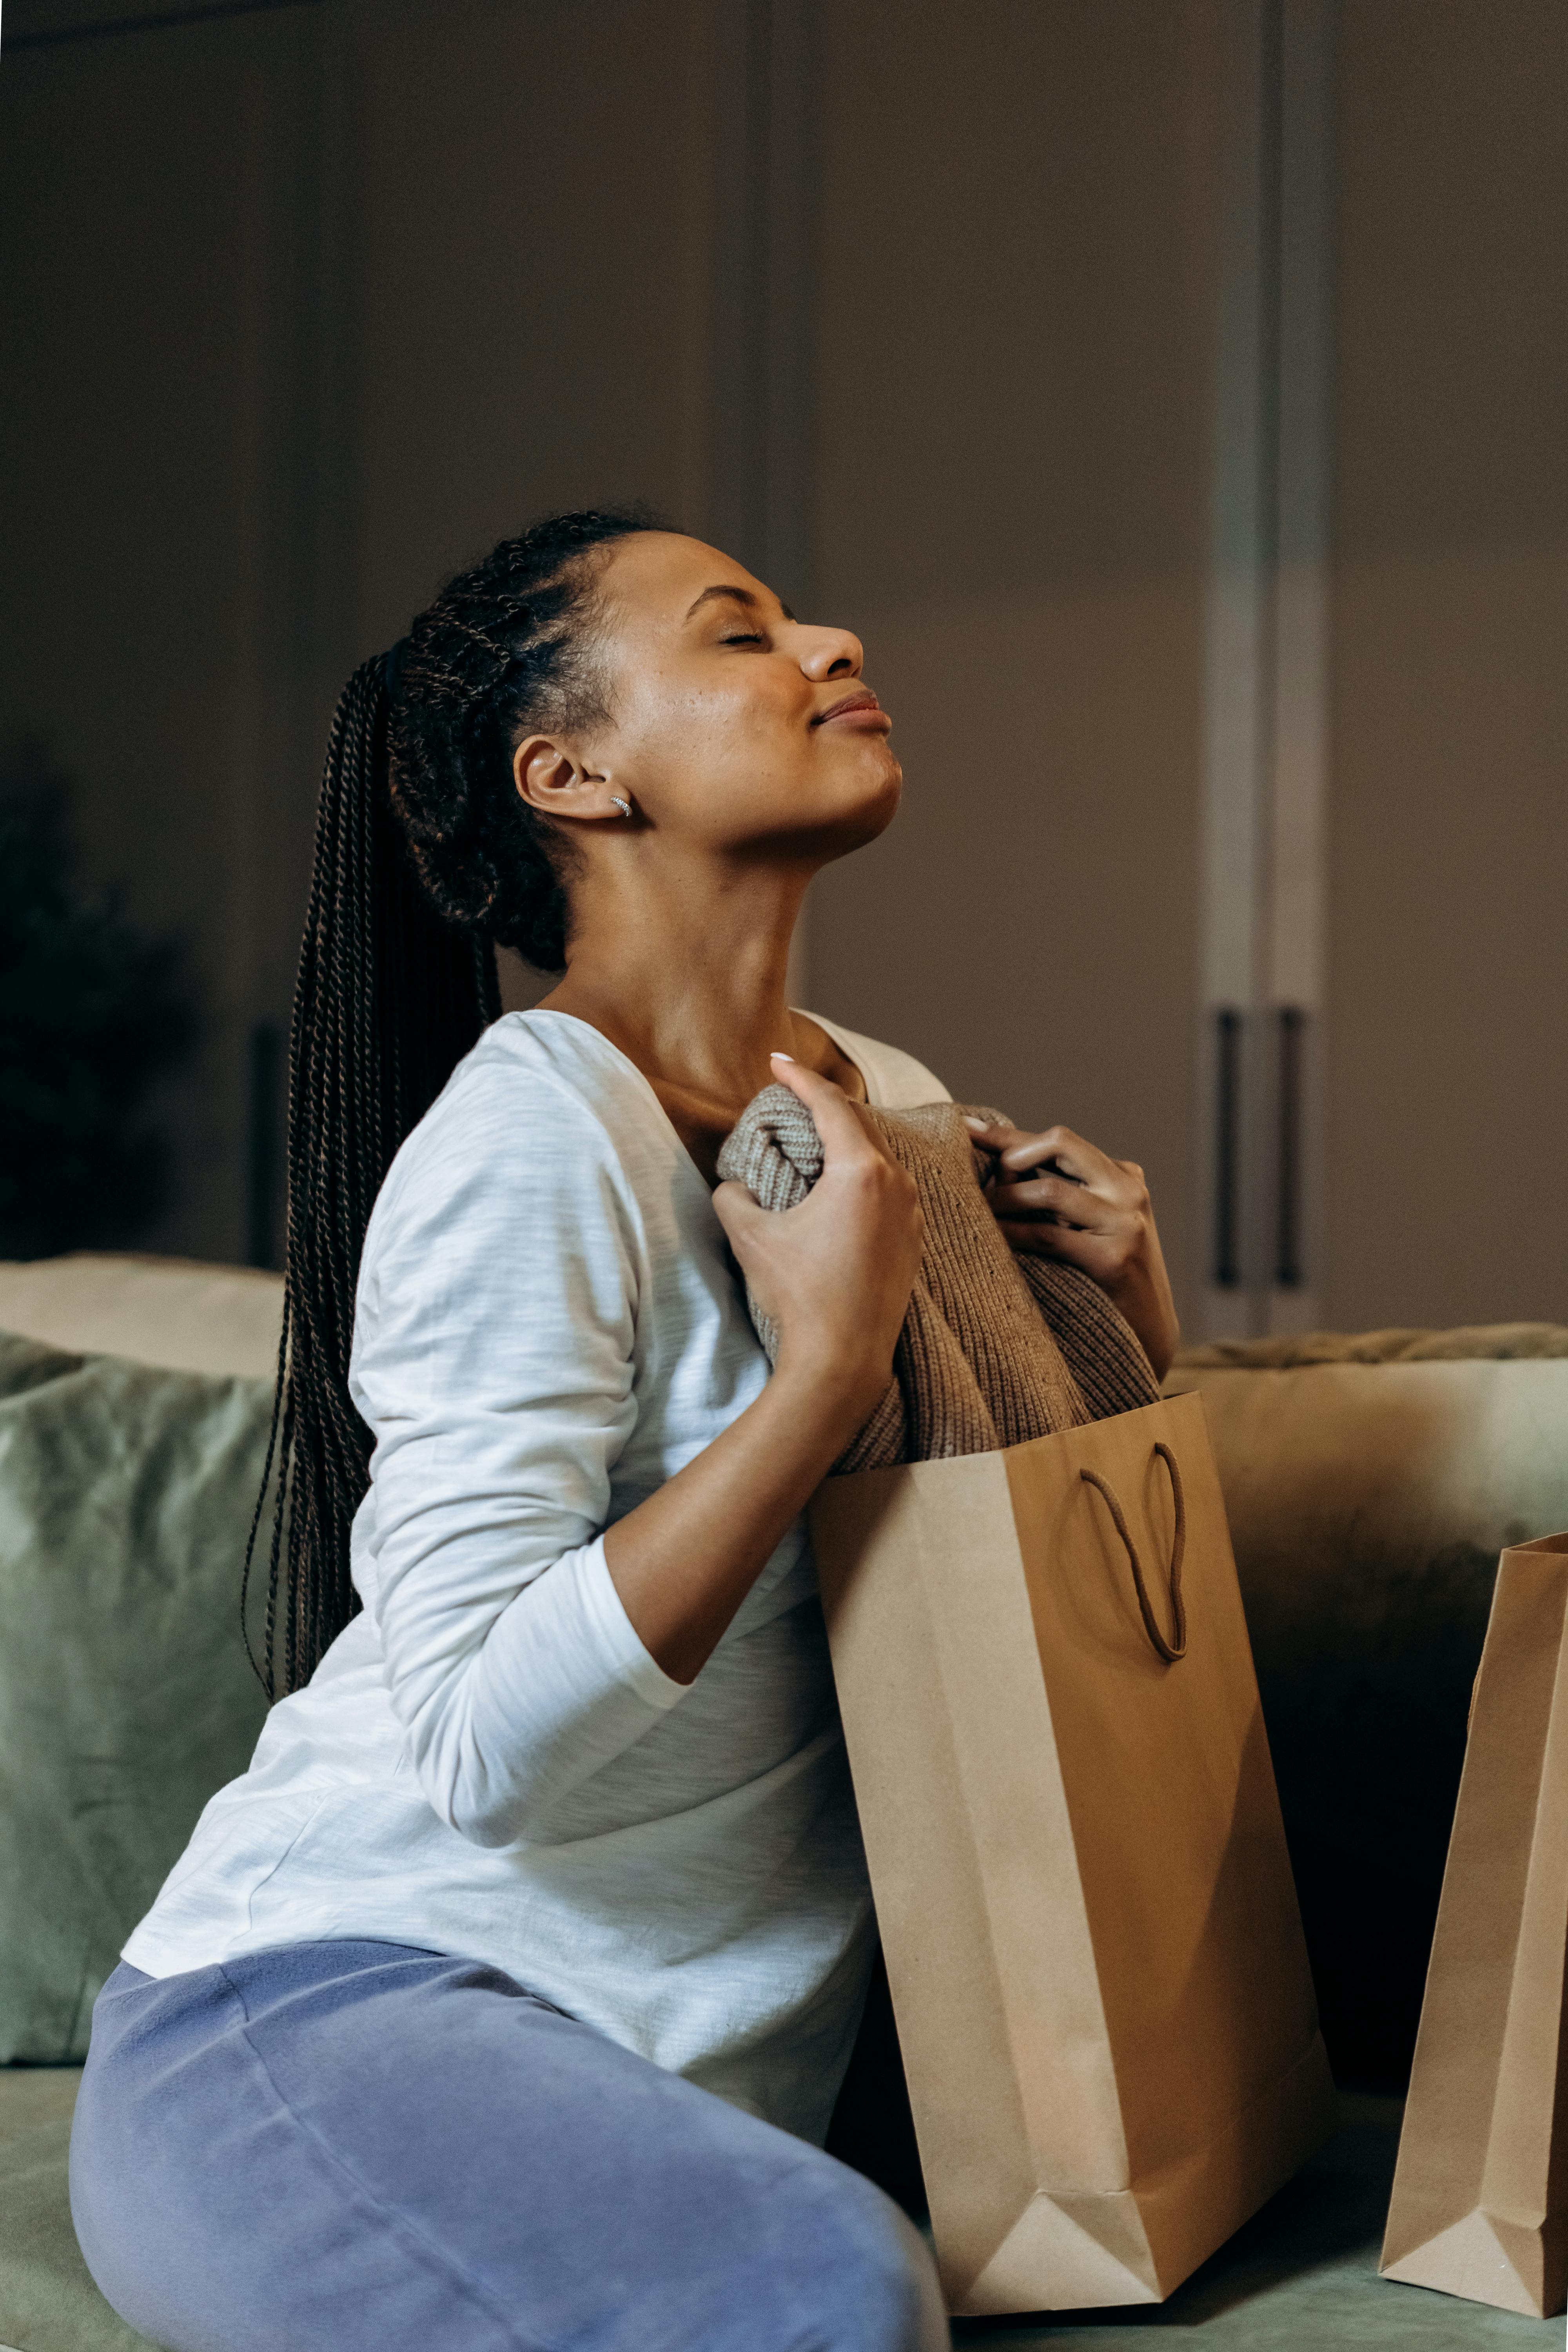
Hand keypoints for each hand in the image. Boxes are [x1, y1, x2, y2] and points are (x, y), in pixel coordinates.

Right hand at [713, 1057, 923, 1433]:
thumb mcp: (749, 1236)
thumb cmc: (799, 1296)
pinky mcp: (913, 1239)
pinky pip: (891, 1186)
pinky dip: (864, 1171)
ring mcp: (911, 1212)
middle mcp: (896, 1183)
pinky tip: (842, 1183)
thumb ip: (733, 1195)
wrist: (843, 1361)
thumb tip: (736, 1183)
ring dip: (848, 1138)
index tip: (777, 1061)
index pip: (829, 1104)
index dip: (799, 1078)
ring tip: (815, 1137)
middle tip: (792, 1095)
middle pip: (860, 1122)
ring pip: (880, 1154)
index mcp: (860, 1172)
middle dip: (824, 1103)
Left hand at [965, 1118, 1179, 1381]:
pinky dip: (1013, 1232)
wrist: (1149, 1332)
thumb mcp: (1094, 1223)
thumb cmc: (1107, 1277)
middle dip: (1011, 1154)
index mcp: (1124, 1175)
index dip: (1009, 1135)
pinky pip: (1047, 1235)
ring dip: (1005, 1197)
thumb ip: (1065, 1192)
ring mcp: (1123, 1223)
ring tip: (981, 1209)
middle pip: (1061, 1142)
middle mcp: (1127, 1191)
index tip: (968, 1130)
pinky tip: (994, 1236)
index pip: (1060, 1141)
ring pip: (1049, 1189)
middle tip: (983, 1180)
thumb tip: (999, 1165)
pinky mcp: (1112, 1258)